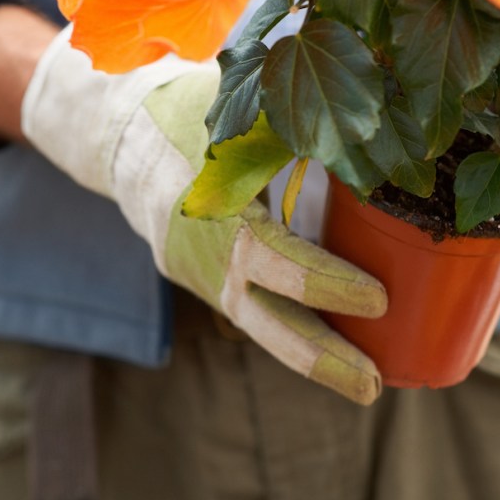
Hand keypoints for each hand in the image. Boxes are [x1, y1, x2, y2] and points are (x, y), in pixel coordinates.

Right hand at [22, 29, 386, 404]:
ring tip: (367, 382)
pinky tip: (337, 338)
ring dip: (313, 354)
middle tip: (374, 390)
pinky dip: (294, 324)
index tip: (379, 300)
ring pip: (261, 323)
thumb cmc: (186, 113)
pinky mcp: (208, 281)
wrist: (121, 139)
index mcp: (211, 212)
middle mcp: (203, 257)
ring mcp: (201, 276)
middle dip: (319, 358)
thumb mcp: (233, 109)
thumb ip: (293, 125)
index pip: (272, 258)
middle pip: (262, 320)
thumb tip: (374, 137)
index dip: (323, 283)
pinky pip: (255, 307)